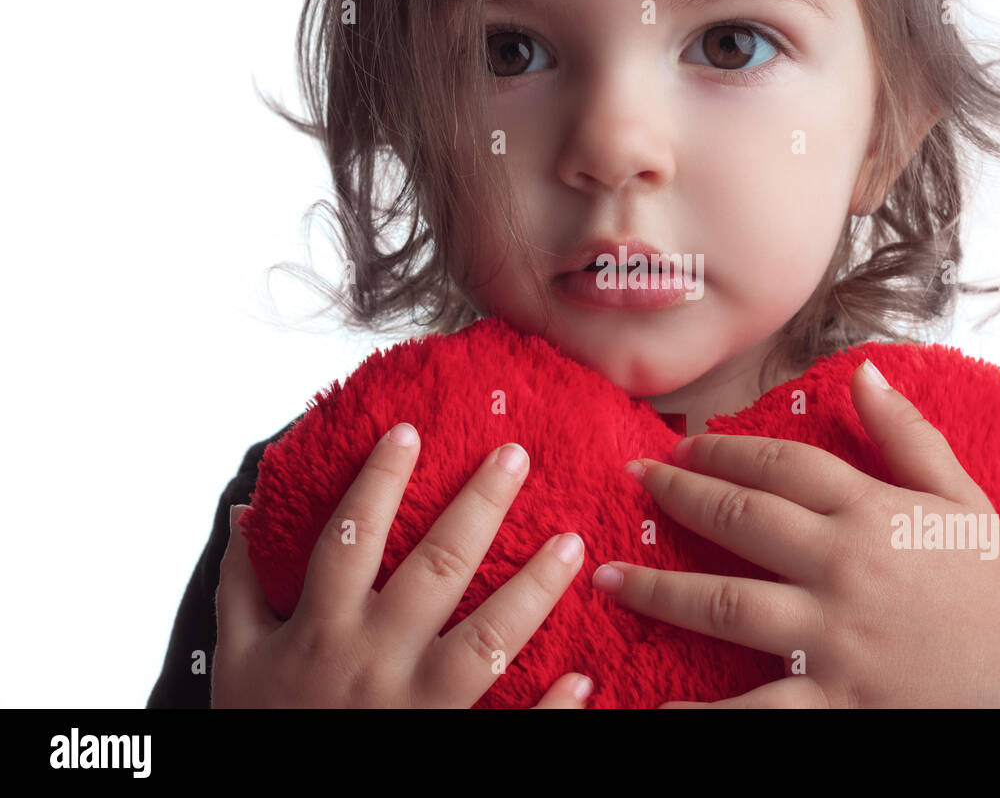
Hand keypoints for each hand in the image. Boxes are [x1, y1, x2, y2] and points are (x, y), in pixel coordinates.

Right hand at [213, 425, 592, 707]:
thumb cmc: (264, 727)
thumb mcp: (236, 658)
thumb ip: (241, 585)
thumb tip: (243, 513)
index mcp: (322, 629)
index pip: (352, 536)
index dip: (380, 480)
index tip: (410, 431)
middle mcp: (373, 661)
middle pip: (435, 568)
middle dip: (478, 507)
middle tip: (515, 456)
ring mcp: (417, 708)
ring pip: (487, 638)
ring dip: (535, 589)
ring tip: (572, 543)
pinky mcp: (447, 748)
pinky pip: (508, 730)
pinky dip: (549, 710)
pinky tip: (583, 679)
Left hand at [598, 360, 999, 707]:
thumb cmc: (993, 584)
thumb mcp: (961, 497)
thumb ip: (908, 434)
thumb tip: (862, 371)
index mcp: (872, 511)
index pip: (782, 465)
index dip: (725, 449)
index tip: (686, 443)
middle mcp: (844, 566)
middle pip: (741, 520)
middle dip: (678, 495)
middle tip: (634, 481)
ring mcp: (835, 636)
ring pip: (727, 605)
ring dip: (658, 590)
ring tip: (605, 578)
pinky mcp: (837, 700)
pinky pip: (755, 709)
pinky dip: (701, 717)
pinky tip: (653, 708)